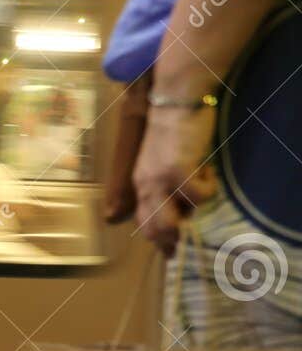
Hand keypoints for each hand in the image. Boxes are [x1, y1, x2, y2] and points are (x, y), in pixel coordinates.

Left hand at [133, 105, 218, 253]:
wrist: (176, 99)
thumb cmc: (174, 128)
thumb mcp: (164, 160)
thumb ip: (167, 182)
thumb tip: (185, 206)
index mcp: (140, 183)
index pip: (143, 221)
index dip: (157, 239)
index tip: (170, 251)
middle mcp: (145, 185)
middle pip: (152, 229)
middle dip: (171, 240)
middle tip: (189, 238)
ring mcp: (159, 180)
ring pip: (169, 222)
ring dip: (191, 216)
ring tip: (202, 195)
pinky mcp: (178, 170)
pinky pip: (198, 196)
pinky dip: (209, 188)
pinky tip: (209, 171)